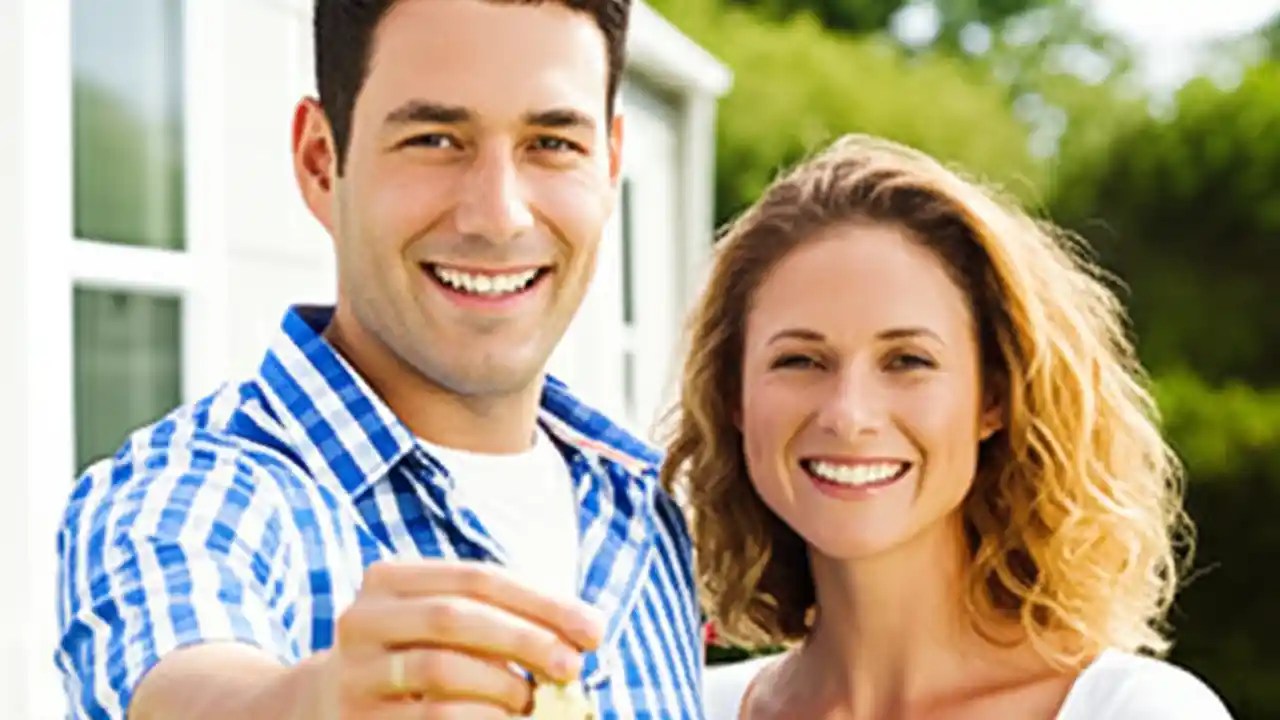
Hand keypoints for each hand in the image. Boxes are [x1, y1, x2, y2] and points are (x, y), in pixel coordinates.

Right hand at [321, 559, 603, 718]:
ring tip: (533, 700)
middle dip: (525, 639)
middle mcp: (362, 617)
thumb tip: (587, 633)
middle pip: (456, 616)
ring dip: (501, 684)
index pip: (478, 577)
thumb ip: (504, 621)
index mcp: (390, 578)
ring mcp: (353, 671)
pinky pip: (429, 715)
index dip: (542, 602)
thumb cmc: (414, 658)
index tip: (594, 630)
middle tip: (572, 666)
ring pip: (439, 667)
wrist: (324, 708)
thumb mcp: (446, 626)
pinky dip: (479, 718)